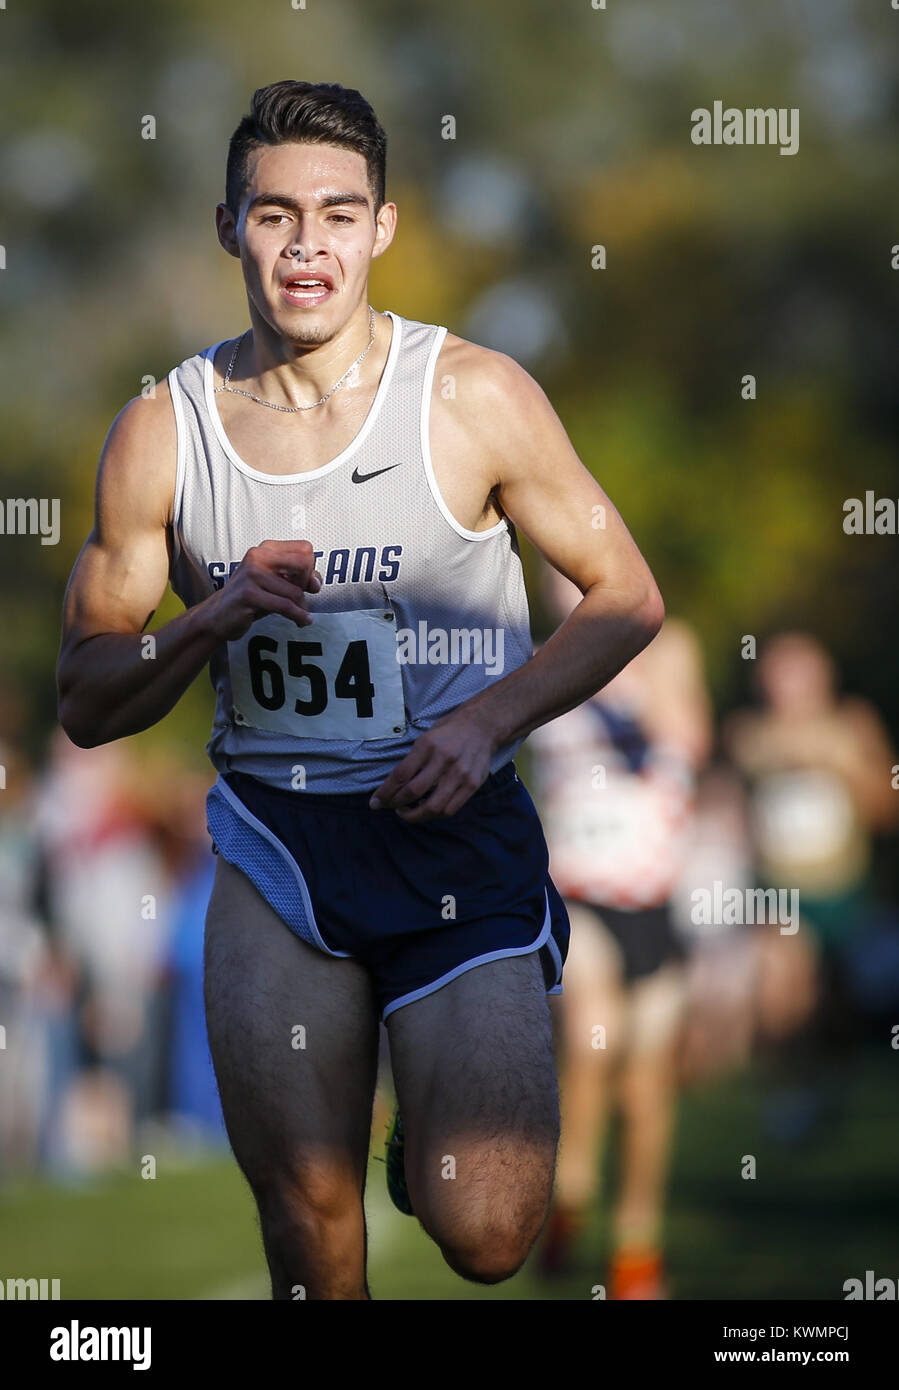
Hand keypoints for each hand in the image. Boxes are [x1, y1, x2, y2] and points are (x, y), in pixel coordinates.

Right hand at [205, 539, 321, 641]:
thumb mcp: (276, 583)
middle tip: (300, 598)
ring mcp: (252, 574)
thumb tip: (316, 583)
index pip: (305, 548)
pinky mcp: (249, 594)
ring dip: (302, 608)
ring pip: (295, 591)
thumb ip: (298, 578)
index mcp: (266, 549)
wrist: (218, 615)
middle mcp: (257, 556)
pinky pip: (285, 606)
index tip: (303, 584)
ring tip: (299, 616)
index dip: (310, 568)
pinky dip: (298, 616)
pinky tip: (302, 622)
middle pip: (303, 563)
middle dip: (307, 584)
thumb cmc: (252, 598)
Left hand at [368, 707, 498, 821]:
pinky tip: (427, 809)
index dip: (385, 793)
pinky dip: (435, 814)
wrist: (483, 725)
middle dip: (396, 804)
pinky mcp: (473, 784)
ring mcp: (460, 774)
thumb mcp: (426, 738)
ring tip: (407, 811)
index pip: (400, 775)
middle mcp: (444, 759)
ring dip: (415, 815)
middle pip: (414, 792)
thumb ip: (412, 761)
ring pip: (433, 807)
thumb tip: (393, 786)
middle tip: (390, 807)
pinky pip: (450, 809)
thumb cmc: (449, 731)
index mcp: (428, 745)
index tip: (375, 803)